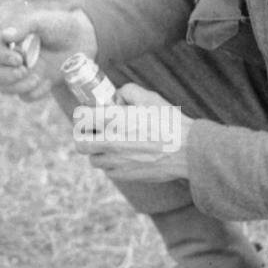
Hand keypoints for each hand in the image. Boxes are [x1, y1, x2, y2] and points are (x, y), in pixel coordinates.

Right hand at [0, 8, 96, 103]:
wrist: (81, 41)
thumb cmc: (60, 26)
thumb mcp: (42, 21)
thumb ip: (24, 26)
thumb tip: (6, 36)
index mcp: (9, 40)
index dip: (2, 57)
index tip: (19, 59)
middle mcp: (11, 58)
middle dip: (5, 75)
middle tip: (24, 70)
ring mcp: (21, 73)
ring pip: (4, 89)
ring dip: (19, 86)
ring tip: (38, 77)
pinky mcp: (33, 86)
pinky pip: (25, 97)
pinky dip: (36, 92)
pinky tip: (48, 81)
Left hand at [76, 82, 192, 182]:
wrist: (188, 150)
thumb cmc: (169, 122)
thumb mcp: (149, 98)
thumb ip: (127, 92)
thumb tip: (116, 98)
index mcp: (113, 119)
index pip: (80, 118)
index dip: (81, 116)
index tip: (87, 116)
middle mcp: (110, 141)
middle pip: (80, 143)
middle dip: (83, 137)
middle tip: (93, 133)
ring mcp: (116, 161)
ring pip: (93, 159)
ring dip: (98, 152)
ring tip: (112, 145)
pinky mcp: (125, 175)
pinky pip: (108, 171)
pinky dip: (112, 164)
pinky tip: (125, 157)